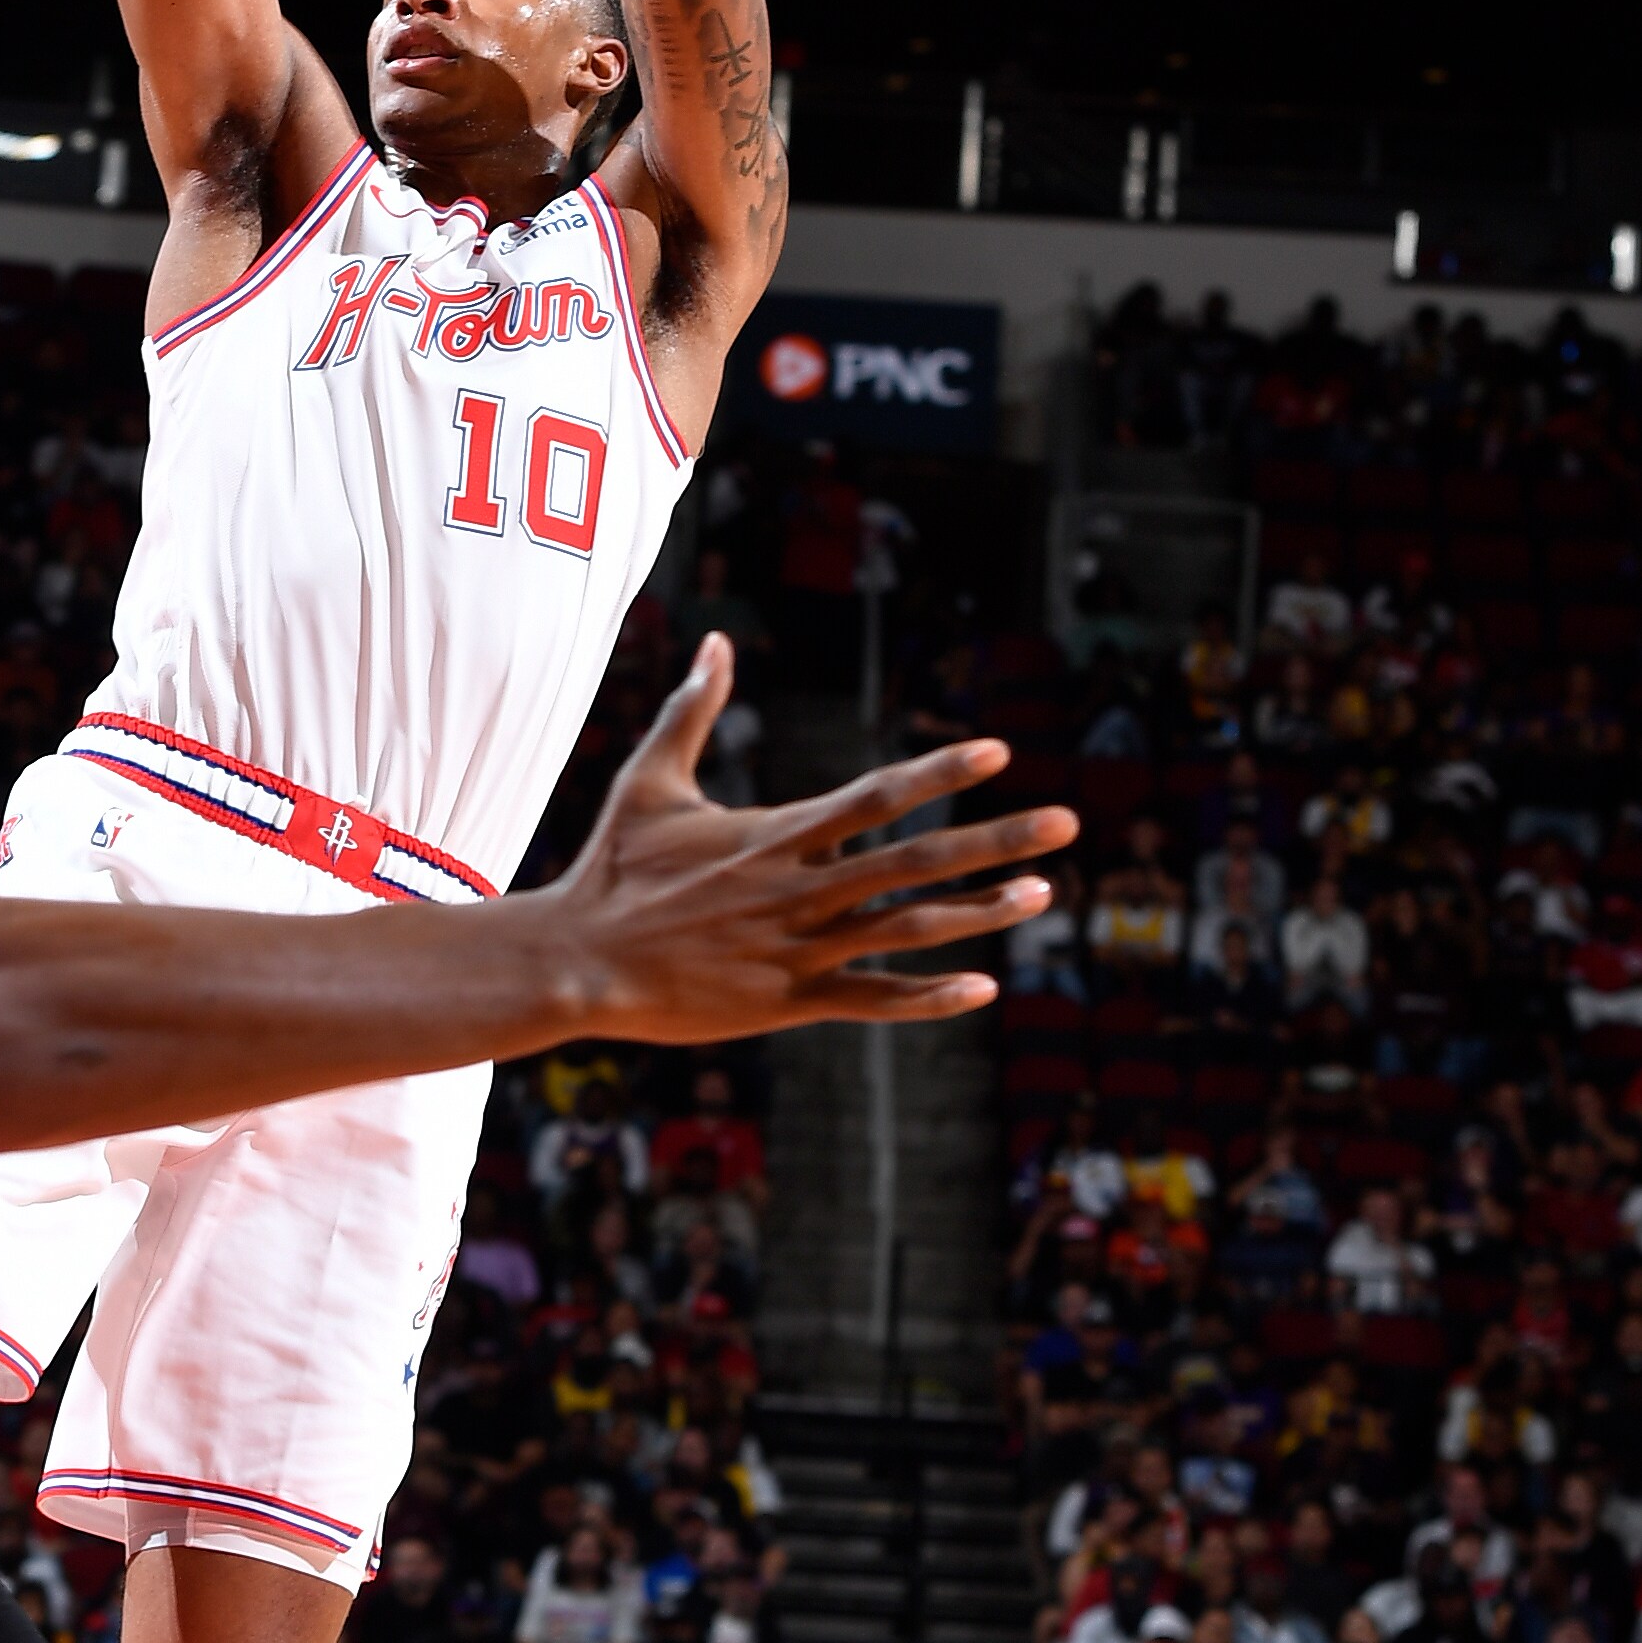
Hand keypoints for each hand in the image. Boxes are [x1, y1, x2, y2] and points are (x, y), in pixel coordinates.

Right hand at [539, 641, 1073, 1043]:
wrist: (575, 960)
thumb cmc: (610, 868)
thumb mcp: (650, 779)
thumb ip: (692, 709)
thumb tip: (713, 640)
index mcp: (774, 833)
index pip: (875, 796)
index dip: (939, 773)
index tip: (997, 752)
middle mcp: (797, 888)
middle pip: (914, 858)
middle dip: (995, 839)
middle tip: (1066, 823)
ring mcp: (796, 948)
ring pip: (906, 927)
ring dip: (980, 911)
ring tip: (1043, 894)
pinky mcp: (785, 1002)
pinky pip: (870, 1000)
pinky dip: (927, 996)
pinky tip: (982, 988)